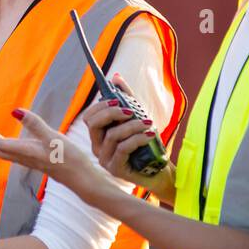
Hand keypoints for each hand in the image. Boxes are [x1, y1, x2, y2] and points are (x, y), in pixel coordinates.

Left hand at [0, 108, 113, 203]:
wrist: (83, 179)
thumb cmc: (70, 159)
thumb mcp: (53, 137)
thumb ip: (35, 124)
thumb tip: (16, 111)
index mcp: (28, 152)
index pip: (2, 144)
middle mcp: (27, 158)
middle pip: (1, 153)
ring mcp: (34, 162)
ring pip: (8, 156)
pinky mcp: (41, 163)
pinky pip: (18, 158)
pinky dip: (9, 152)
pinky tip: (13, 150)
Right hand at [80, 72, 175, 202]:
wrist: (160, 171)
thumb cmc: (147, 145)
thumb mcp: (137, 118)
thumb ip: (126, 99)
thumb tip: (115, 77)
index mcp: (99, 136)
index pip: (88, 117)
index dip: (100, 106)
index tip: (117, 101)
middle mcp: (98, 147)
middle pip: (93, 124)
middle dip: (112, 113)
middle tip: (132, 111)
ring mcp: (105, 160)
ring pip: (112, 135)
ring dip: (132, 126)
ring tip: (149, 124)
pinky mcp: (116, 169)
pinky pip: (122, 148)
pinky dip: (137, 138)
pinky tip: (149, 134)